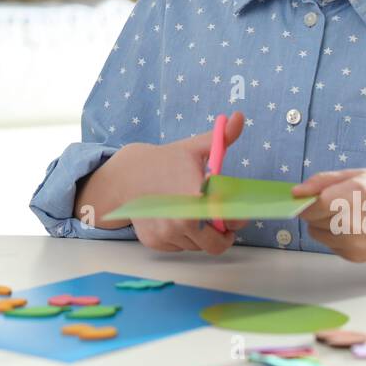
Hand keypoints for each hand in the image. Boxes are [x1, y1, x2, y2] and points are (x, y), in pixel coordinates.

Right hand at [108, 112, 248, 254]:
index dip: (237, 220)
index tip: (236, 215)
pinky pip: (180, 248)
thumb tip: (239, 116)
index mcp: (196, 196)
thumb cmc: (165, 162)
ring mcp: (167, 233)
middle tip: (219, 221)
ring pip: (198, 247)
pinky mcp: (156, 242)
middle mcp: (181, 220)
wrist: (126, 176)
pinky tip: (176, 219)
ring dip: (201, 236)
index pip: (229, 221)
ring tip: (194, 215)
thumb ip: (221, 137)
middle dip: (221, 234)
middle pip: (217, 243)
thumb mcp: (194, 148)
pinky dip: (182, 239)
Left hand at [292, 169, 365, 262]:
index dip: (310, 200)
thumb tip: (295, 193)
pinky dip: (335, 236)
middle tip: (341, 202)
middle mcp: (353, 224)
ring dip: (324, 224)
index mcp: (353, 197)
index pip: (312, 206)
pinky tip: (357, 227)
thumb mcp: (357, 174)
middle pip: (311, 220)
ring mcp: (354, 244)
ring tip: (350, 214)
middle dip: (318, 211)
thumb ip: (322, 182)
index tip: (316, 196)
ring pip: (316, 233)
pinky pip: (329, 244)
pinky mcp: (355, 257)